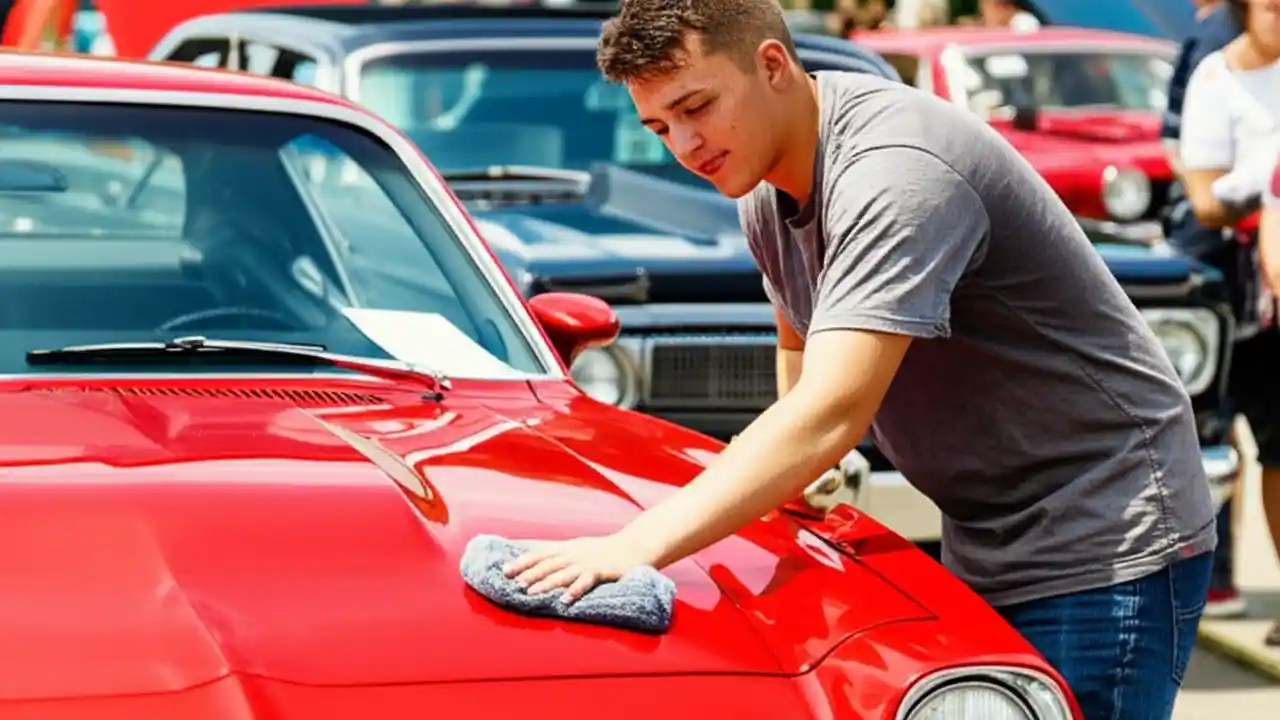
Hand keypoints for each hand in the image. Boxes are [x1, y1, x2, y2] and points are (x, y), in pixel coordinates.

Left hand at [502, 533, 654, 604]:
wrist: (635, 546)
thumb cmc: (604, 550)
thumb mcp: (578, 548)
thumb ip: (558, 554)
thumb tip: (533, 558)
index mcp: (567, 548)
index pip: (540, 553)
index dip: (522, 561)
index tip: (505, 570)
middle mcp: (575, 553)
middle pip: (549, 563)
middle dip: (530, 573)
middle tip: (514, 583)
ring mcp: (588, 562)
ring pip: (563, 572)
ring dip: (546, 582)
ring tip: (531, 593)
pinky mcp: (602, 571)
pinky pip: (586, 581)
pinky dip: (574, 590)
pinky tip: (564, 600)